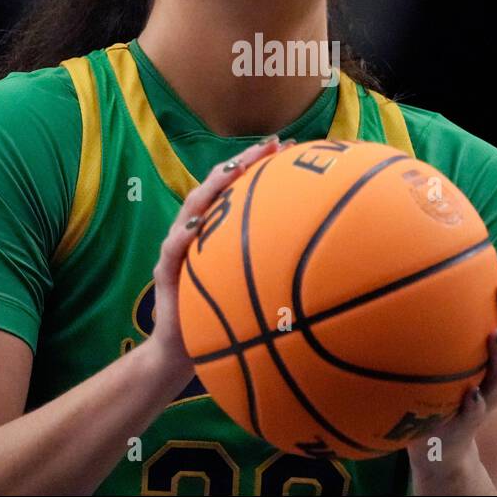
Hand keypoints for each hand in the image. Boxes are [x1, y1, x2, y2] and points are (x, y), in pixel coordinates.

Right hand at [144, 134, 288, 388]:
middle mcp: (199, 230)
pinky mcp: (165, 270)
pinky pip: (171, 250)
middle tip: (270, 145)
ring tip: (231, 171)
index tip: (292, 146)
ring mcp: (179, 247)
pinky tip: (193, 229)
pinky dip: (181, 238)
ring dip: (212, 187)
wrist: (184, 352)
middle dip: (242, 162)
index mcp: (220, 229)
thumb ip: (279, 268)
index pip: (241, 188)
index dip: (262, 165)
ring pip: (193, 207)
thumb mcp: (259, 288)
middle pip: (218, 187)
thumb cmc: (226, 318)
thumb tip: (331, 260)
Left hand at [410, 262, 496, 484]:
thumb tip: (408, 286)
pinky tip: (472, 392)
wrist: (437, 449)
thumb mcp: (437, 361)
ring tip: (495, 334)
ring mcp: (484, 401)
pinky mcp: (466, 425)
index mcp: (489, 358)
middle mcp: (493, 376)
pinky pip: (474, 414)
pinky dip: (475, 403)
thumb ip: (432, 332)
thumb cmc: (436, 395)